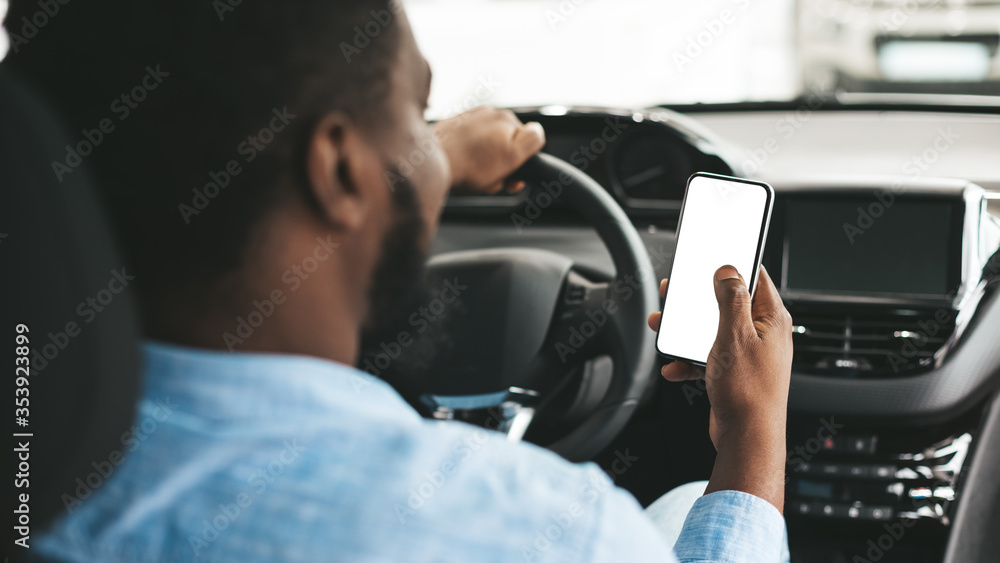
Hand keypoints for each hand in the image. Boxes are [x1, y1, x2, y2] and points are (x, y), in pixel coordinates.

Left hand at [433, 106, 544, 194]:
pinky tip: (460, 165)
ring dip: (484, 159)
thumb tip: (538, 131)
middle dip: (502, 162)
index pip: (527, 142)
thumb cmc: (470, 165)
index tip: (511, 178)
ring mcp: (468, 118)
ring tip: (472, 173)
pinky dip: (467, 154)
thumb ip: (533, 140)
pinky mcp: (451, 126)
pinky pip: (467, 143)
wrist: (429, 162)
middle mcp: (488, 113)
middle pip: (505, 143)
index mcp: (506, 118)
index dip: (521, 163)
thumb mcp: (513, 156)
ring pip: (486, 145)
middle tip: (491, 179)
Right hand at [648, 265, 792, 511]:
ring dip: (687, 332)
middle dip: (697, 301)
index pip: (754, 276)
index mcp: (772, 319)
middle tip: (675, 294)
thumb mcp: (734, 335)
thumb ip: (731, 298)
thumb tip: (728, 271)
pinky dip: (689, 360)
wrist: (747, 440)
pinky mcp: (734, 373)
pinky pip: (708, 357)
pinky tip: (675, 367)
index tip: (709, 257)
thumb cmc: (748, 392)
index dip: (730, 264)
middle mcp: (764, 334)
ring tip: (665, 329)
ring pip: (713, 330)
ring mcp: (749, 355)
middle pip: (727, 303)